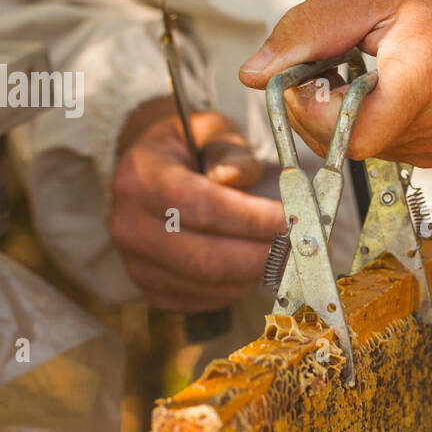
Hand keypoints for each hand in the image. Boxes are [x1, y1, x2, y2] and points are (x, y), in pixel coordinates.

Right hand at [109, 97, 284, 311]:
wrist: (149, 173)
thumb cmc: (189, 149)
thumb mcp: (210, 131)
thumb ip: (230, 152)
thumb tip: (238, 177)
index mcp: (141, 179)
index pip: (203, 207)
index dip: (253, 219)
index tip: (292, 220)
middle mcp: (130, 226)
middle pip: (207, 257)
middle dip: (263, 255)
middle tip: (301, 247)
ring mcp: (136, 264)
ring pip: (210, 284)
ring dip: (256, 273)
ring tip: (285, 254)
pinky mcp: (151, 290)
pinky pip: (204, 300)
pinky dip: (238, 287)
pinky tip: (254, 265)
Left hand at [238, 0, 431, 166]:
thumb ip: (311, 30)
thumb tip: (255, 73)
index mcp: (427, 76)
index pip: (349, 135)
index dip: (308, 113)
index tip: (297, 74)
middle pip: (351, 146)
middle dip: (317, 111)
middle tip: (318, 62)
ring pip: (366, 148)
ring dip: (342, 113)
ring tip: (356, 62)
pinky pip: (388, 144)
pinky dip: (368, 117)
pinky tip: (378, 80)